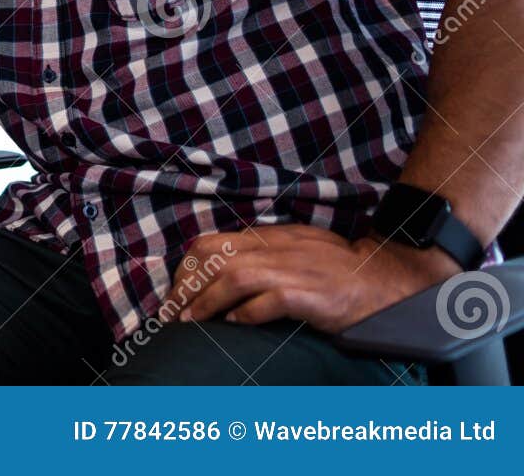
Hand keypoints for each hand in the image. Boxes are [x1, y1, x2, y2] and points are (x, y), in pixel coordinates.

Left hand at [163, 223, 459, 334]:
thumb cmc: (339, 269)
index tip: (174, 297)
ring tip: (193, 322)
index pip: (210, 245)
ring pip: (235, 276)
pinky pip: (271, 299)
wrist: (387, 278)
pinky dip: (247, 312)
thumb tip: (219, 274)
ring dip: (207, 301)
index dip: (184, 271)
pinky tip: (235, 323)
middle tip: (174, 315)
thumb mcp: (294, 250)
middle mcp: (276, 248)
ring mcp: (294, 269)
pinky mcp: (312, 294)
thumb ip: (260, 255)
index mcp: (268, 238)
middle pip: (214, 259)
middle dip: (186, 287)